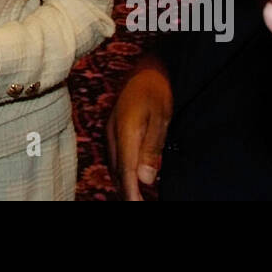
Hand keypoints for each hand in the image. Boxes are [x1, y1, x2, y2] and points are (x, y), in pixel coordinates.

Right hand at [105, 59, 171, 200]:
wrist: (145, 66)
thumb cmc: (156, 89)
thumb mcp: (161, 118)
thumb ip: (151, 149)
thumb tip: (144, 179)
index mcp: (124, 131)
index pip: (126, 171)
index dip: (131, 193)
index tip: (137, 205)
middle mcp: (112, 133)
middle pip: (117, 171)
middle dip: (127, 192)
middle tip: (139, 204)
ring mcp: (110, 130)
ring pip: (115, 165)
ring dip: (124, 183)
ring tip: (135, 197)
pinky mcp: (113, 129)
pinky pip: (116, 156)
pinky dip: (123, 171)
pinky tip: (131, 177)